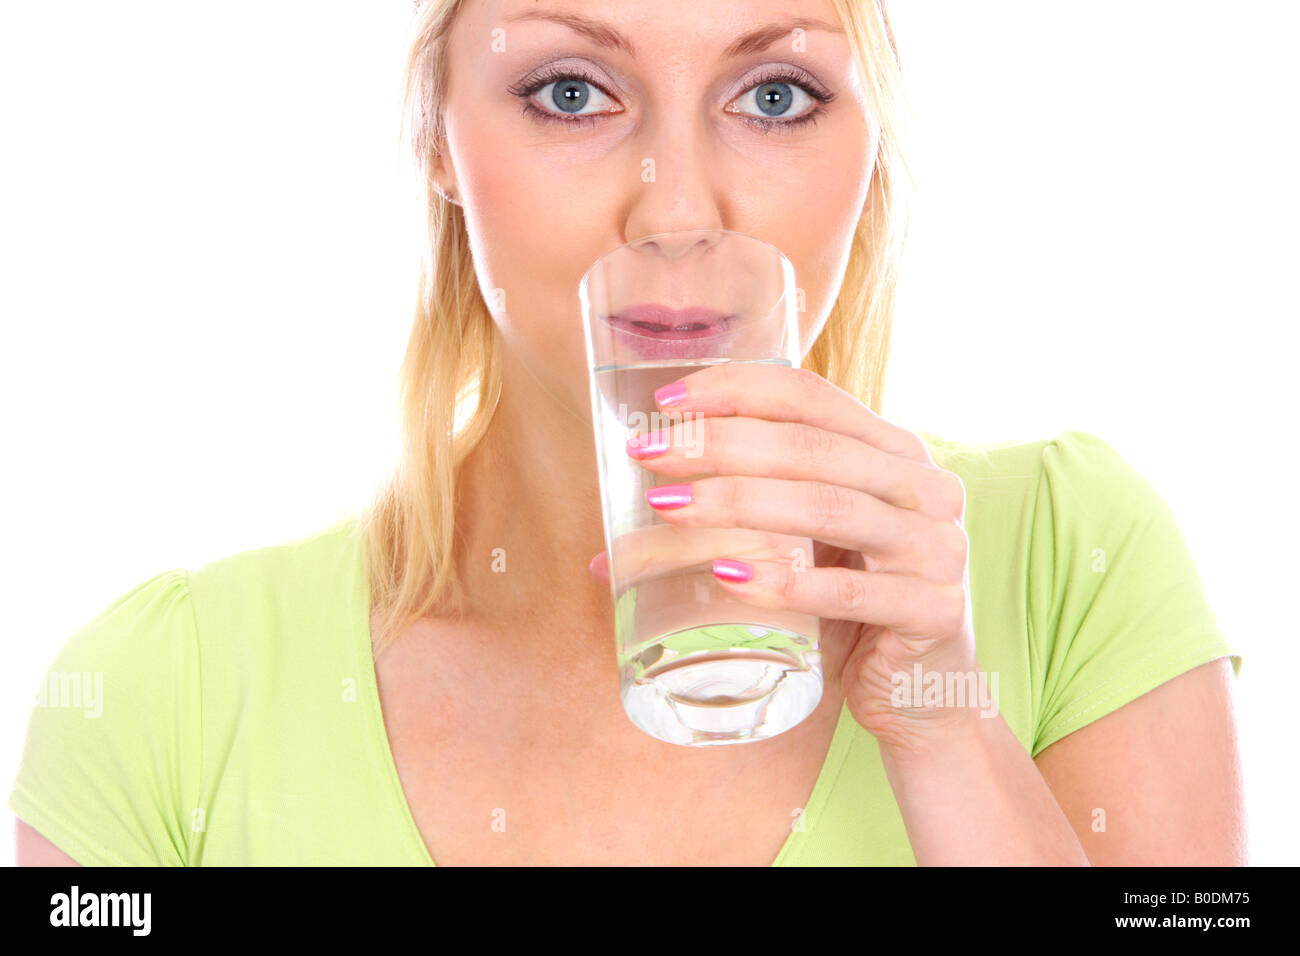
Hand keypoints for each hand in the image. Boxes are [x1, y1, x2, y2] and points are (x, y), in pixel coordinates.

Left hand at [588, 363, 983, 752]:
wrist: (924, 696)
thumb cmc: (850, 612)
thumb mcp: (803, 551)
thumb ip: (733, 531)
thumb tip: (607, 558)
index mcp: (895, 451)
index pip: (812, 396)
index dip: (737, 389)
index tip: (668, 401)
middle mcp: (925, 487)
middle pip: (813, 447)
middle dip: (721, 444)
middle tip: (649, 454)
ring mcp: (937, 548)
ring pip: (828, 508)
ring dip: (740, 501)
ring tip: (669, 507)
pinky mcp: (933, 611)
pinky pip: (849, 592)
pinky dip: (785, 583)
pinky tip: (729, 579)